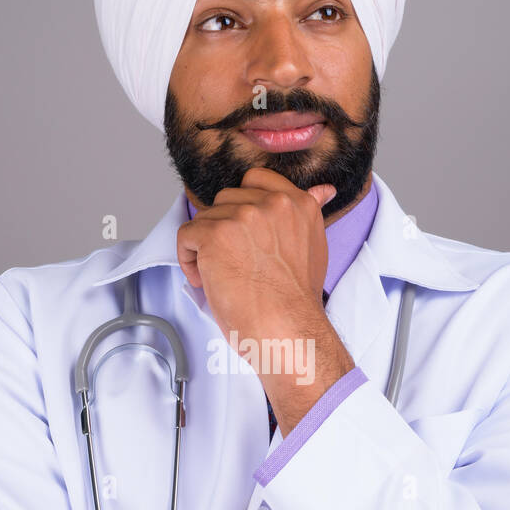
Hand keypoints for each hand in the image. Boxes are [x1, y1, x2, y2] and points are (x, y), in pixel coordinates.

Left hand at [176, 167, 335, 343]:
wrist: (287, 329)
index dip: (242, 206)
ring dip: (205, 246)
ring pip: (205, 218)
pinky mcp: (215, 234)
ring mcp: (243, 216)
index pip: (256, 180)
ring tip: (222, 274)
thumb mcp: (314, 247)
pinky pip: (186, 234)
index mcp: (298, 203)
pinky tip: (207, 279)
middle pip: (226, 200)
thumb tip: (323, 191)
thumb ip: (308, 215)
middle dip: (224, 229)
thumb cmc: (296, 300)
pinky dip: (188, 259)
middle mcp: (272, 203)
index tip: (244, 234)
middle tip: (235, 263)